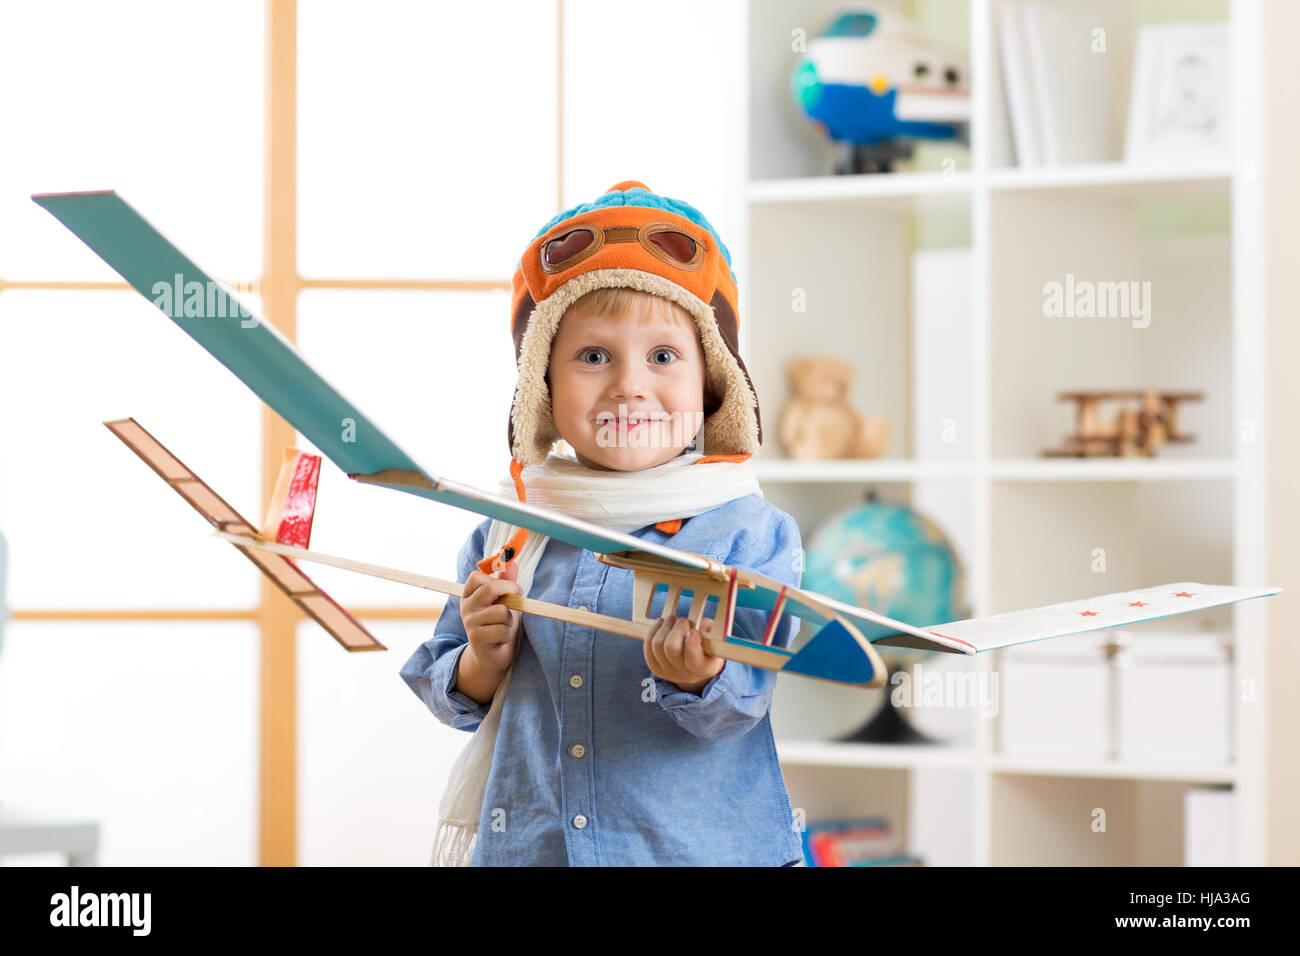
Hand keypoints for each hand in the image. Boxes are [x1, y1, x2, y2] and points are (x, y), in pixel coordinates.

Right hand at [460, 560, 522, 675]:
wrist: (491, 655)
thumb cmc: (498, 624)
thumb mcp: (503, 601)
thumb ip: (506, 582)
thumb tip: (513, 562)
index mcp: (469, 595)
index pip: (476, 576)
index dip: (499, 579)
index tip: (511, 587)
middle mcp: (466, 607)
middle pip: (490, 588)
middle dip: (510, 591)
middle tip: (517, 600)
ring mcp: (469, 623)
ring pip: (501, 611)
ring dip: (510, 619)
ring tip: (504, 626)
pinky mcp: (476, 638)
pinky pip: (501, 629)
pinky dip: (507, 634)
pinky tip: (501, 639)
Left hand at [643, 615, 724, 695]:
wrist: (697, 663)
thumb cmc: (708, 645)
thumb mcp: (716, 638)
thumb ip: (709, 631)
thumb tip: (699, 625)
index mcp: (705, 669)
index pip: (694, 660)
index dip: (691, 643)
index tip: (693, 631)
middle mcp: (685, 675)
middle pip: (671, 648)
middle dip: (676, 629)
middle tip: (683, 620)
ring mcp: (668, 673)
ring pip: (657, 645)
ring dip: (664, 627)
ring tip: (672, 619)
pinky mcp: (655, 668)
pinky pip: (648, 647)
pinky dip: (653, 631)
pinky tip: (662, 624)